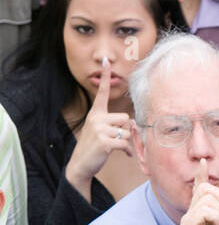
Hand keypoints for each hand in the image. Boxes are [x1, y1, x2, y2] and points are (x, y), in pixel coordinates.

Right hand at [66, 57, 132, 191]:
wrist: (81, 164)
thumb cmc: (94, 148)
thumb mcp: (101, 131)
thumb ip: (114, 124)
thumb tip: (131, 122)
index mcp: (95, 113)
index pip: (101, 92)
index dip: (104, 76)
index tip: (105, 60)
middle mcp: (97, 118)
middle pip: (124, 118)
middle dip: (124, 130)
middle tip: (117, 139)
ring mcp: (100, 129)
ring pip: (126, 131)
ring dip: (126, 141)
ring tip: (119, 148)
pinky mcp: (105, 141)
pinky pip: (125, 143)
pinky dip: (128, 151)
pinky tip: (125, 155)